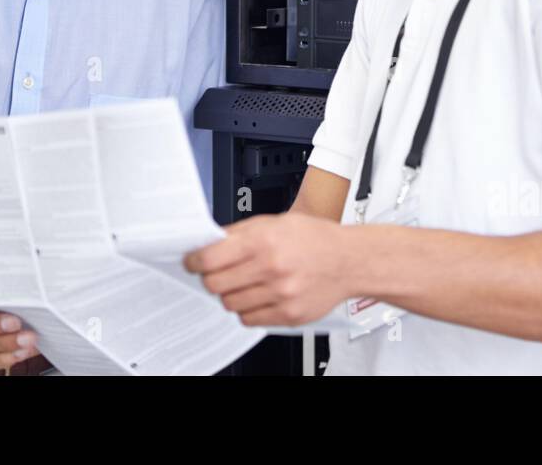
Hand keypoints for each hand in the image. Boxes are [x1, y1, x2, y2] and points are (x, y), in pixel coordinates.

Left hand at [184, 212, 352, 326]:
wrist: (349, 260)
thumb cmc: (314, 238)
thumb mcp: (275, 221)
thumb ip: (239, 233)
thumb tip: (207, 243)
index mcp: (264, 240)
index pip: (210, 258)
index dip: (194, 262)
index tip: (192, 262)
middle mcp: (271, 267)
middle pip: (215, 285)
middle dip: (211, 278)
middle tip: (217, 273)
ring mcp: (280, 294)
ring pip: (230, 304)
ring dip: (230, 294)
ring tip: (244, 283)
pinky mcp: (288, 315)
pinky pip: (249, 319)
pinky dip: (247, 309)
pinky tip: (258, 295)